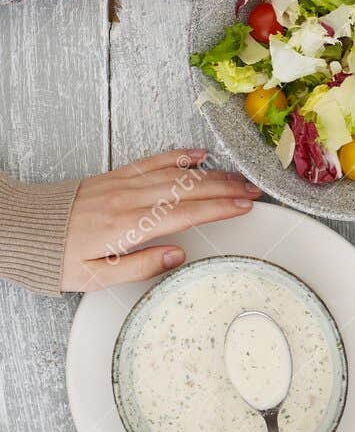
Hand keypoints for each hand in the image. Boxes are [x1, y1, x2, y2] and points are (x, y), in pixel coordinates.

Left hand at [62, 149, 260, 290]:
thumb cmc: (56, 256)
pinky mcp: (115, 176)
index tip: (245, 207)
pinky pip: (152, 161)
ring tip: (238, 178)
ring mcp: (123, 184)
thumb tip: (177, 255)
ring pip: (176, 174)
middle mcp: (129, 199)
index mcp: (127, 227)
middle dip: (226, 189)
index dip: (219, 209)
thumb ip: (139, 266)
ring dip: (211, 174)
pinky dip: (178, 155)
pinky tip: (197, 154)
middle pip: (188, 190)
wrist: (22, 228)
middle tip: (254, 191)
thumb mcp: (95, 277)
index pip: (185, 214)